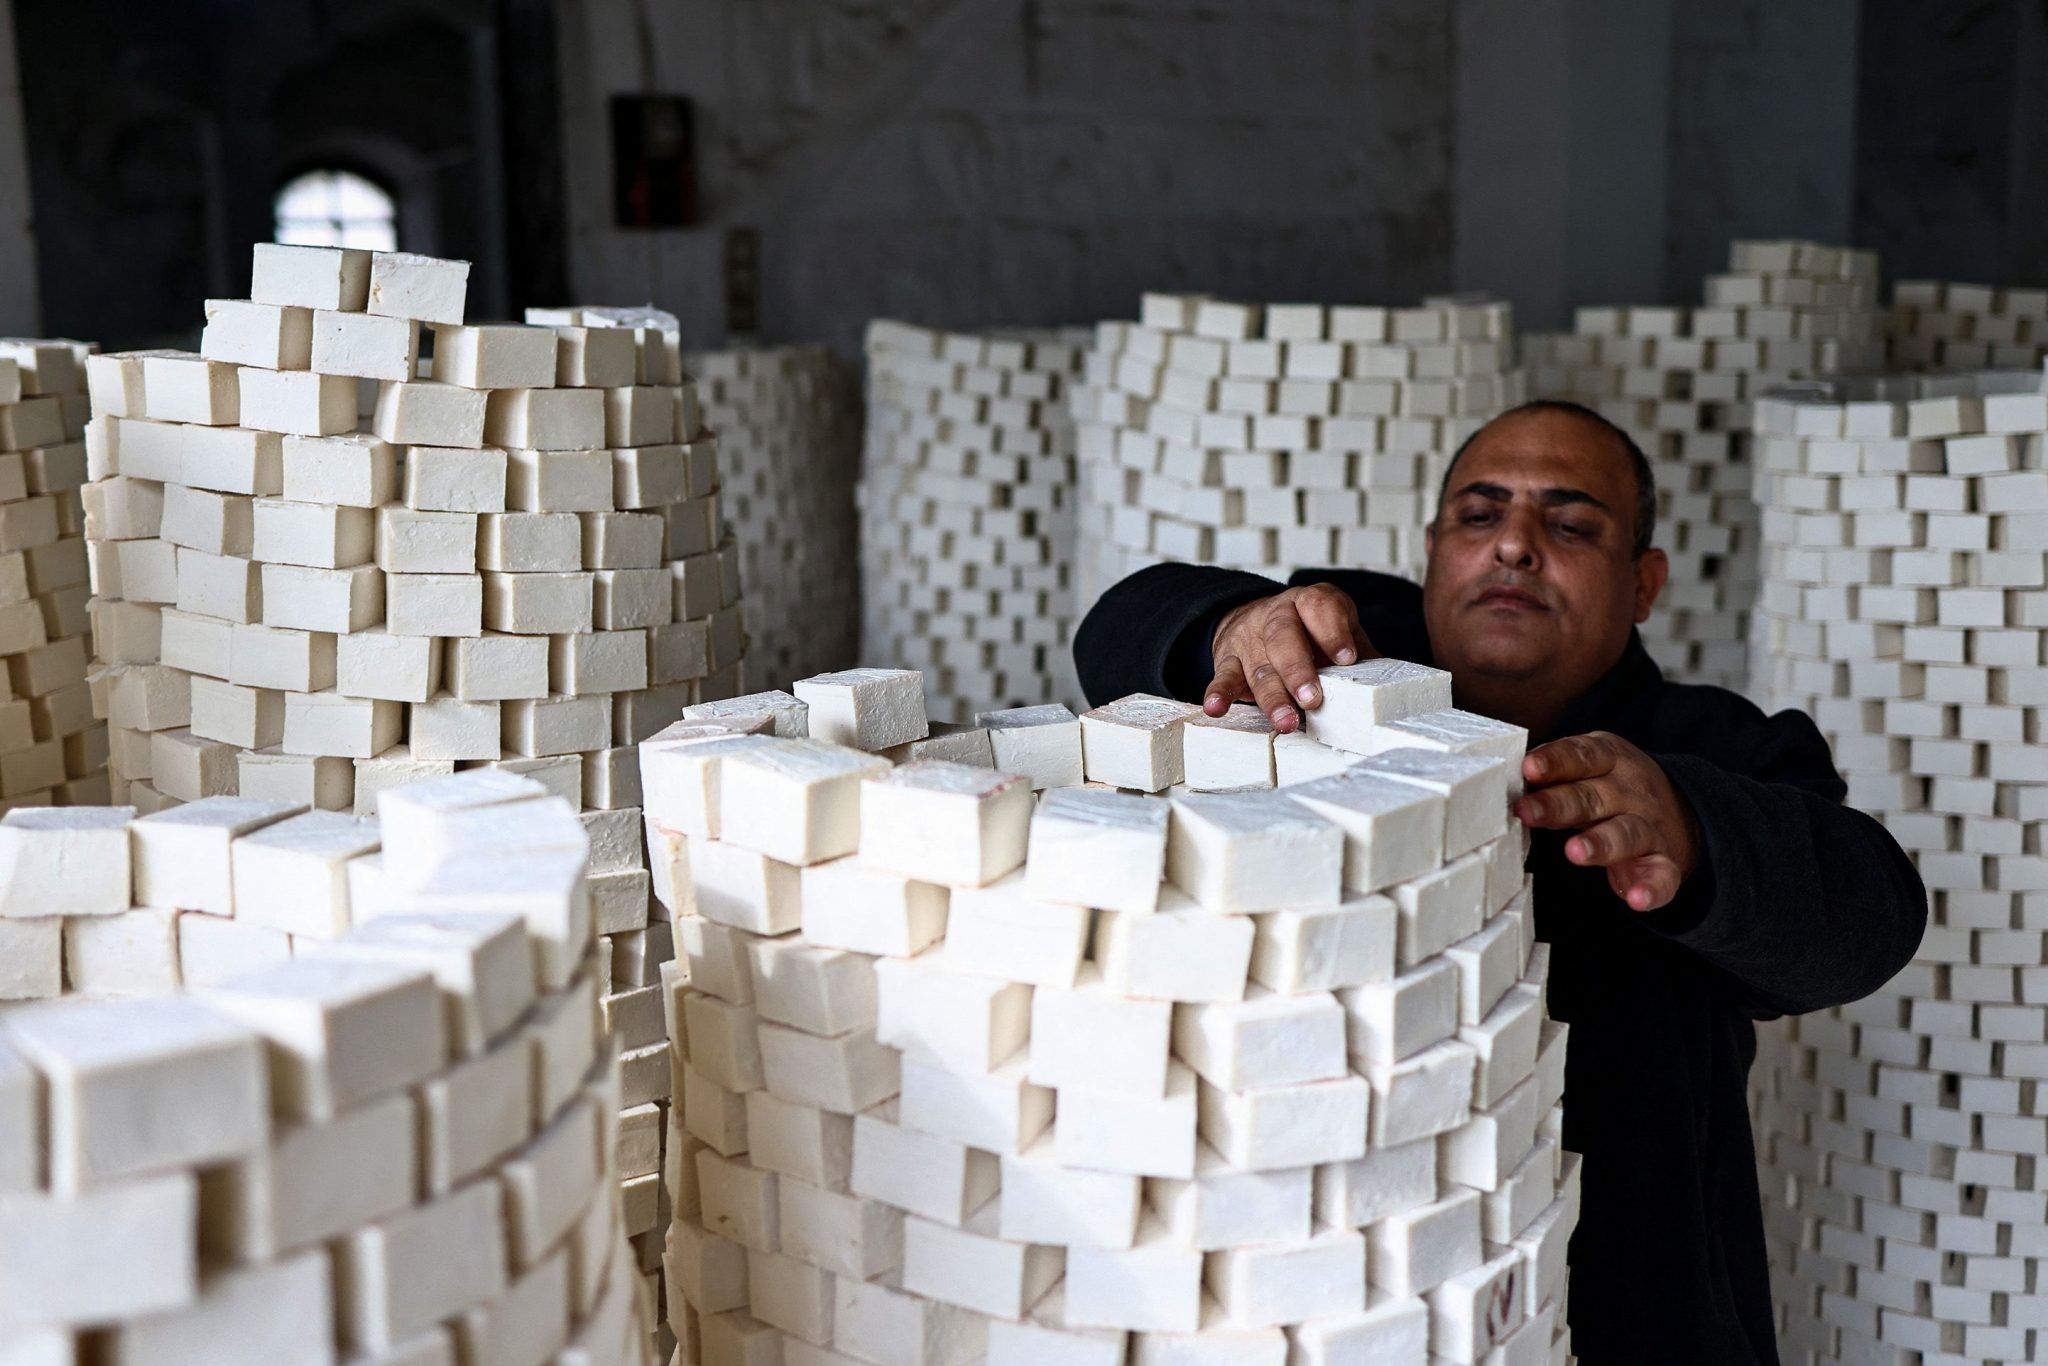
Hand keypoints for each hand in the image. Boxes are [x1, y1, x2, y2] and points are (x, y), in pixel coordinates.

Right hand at [1206, 584, 1376, 732]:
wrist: (1255, 619)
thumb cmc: (1308, 631)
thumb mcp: (1337, 629)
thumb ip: (1357, 651)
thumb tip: (1389, 685)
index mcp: (1309, 603)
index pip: (1320, 607)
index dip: (1333, 632)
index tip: (1347, 658)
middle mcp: (1277, 616)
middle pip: (1284, 639)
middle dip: (1298, 670)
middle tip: (1313, 699)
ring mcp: (1250, 639)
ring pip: (1259, 667)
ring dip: (1272, 697)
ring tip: (1286, 721)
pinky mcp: (1228, 660)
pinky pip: (1222, 676)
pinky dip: (1218, 694)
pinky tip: (1216, 708)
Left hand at [1515, 731, 1700, 910]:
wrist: (1682, 811)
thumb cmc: (1611, 788)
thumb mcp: (1588, 770)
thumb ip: (1555, 774)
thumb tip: (1500, 781)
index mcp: (1610, 760)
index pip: (1580, 756)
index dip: (1555, 761)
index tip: (1528, 768)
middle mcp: (1631, 791)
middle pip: (1591, 797)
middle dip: (1558, 805)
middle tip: (1526, 812)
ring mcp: (1649, 827)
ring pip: (1625, 833)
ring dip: (1600, 843)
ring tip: (1574, 852)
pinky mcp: (1664, 862)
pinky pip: (1661, 876)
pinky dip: (1651, 888)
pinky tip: (1637, 899)